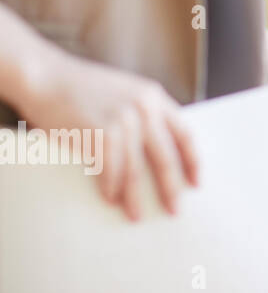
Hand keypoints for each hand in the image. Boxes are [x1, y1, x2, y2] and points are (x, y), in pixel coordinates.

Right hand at [21, 52, 198, 219]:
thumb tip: (157, 155)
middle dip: (171, 188)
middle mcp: (144, 108)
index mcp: (154, 97)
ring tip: (136, 216)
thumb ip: (143, 115)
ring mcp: (123, 120)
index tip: (197, 183)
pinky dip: (109, 188)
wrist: (45, 76)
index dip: (193, 161)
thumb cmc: (81, 89)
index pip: (185, 134)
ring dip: (135, 198)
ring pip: (135, 170)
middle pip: (165, 157)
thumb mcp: (125, 93)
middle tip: (175, 211)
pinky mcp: (100, 132)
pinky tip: (109, 200)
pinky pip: (109, 170)